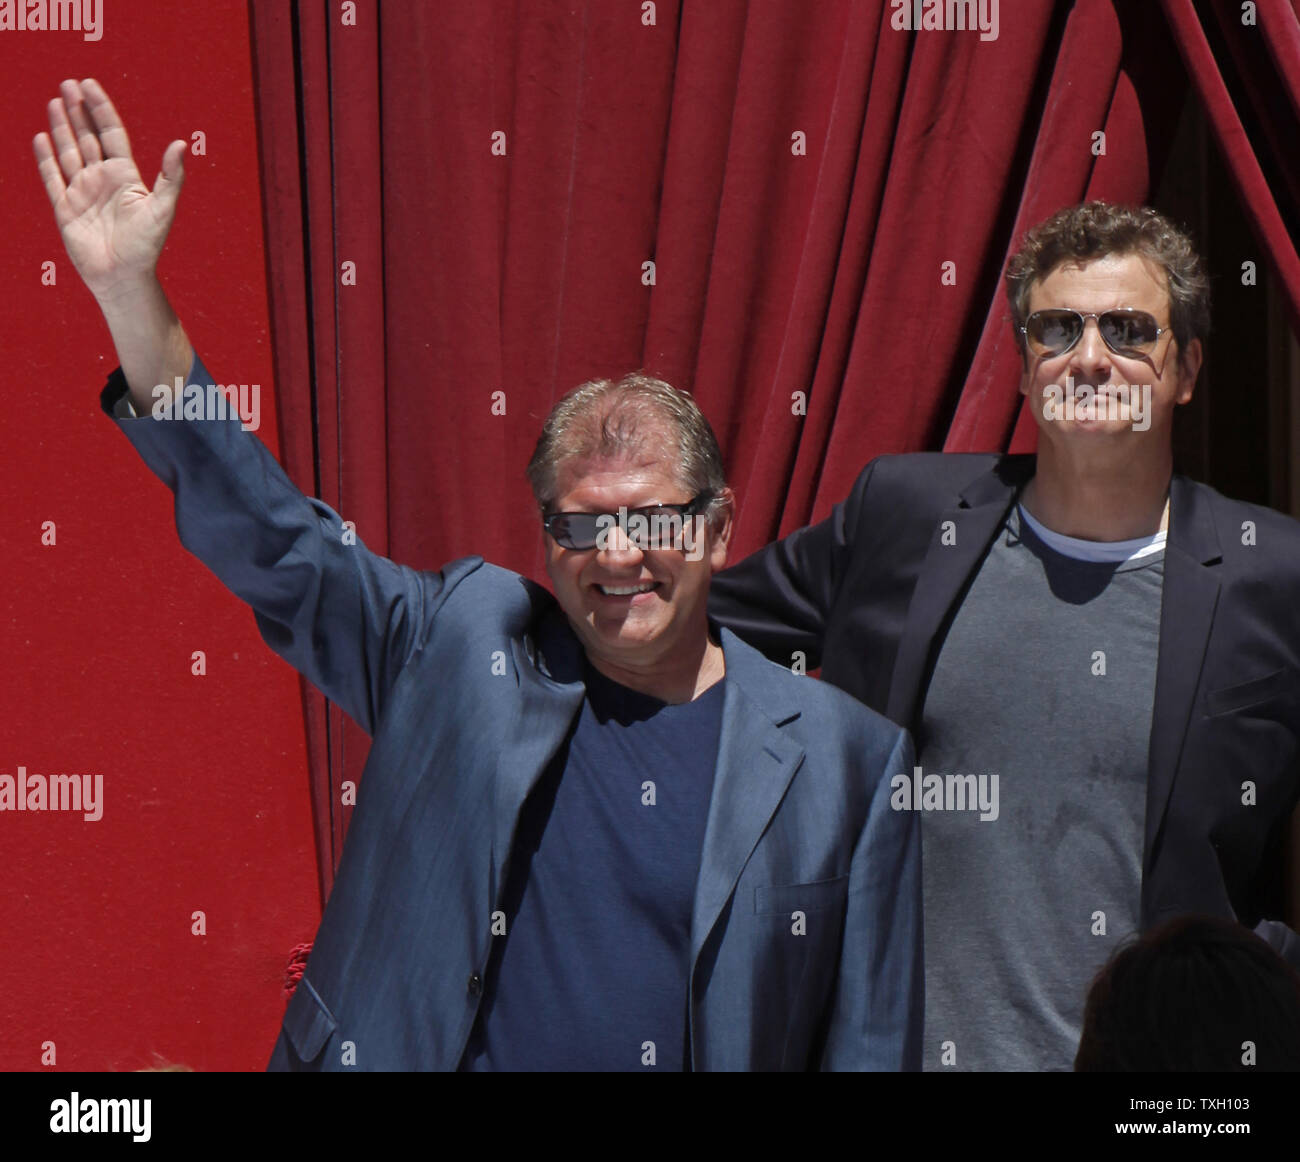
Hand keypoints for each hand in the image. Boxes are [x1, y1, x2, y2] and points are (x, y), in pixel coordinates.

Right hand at [33, 78, 187, 304]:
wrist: (122, 277)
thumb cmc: (146, 246)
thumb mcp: (162, 209)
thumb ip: (170, 177)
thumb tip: (180, 144)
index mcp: (125, 176)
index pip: (111, 134)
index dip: (100, 109)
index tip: (89, 84)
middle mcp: (103, 180)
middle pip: (87, 137)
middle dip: (78, 110)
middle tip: (68, 83)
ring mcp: (82, 192)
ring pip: (69, 151)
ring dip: (62, 127)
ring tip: (55, 100)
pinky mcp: (65, 207)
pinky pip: (53, 177)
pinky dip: (46, 157)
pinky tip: (41, 137)